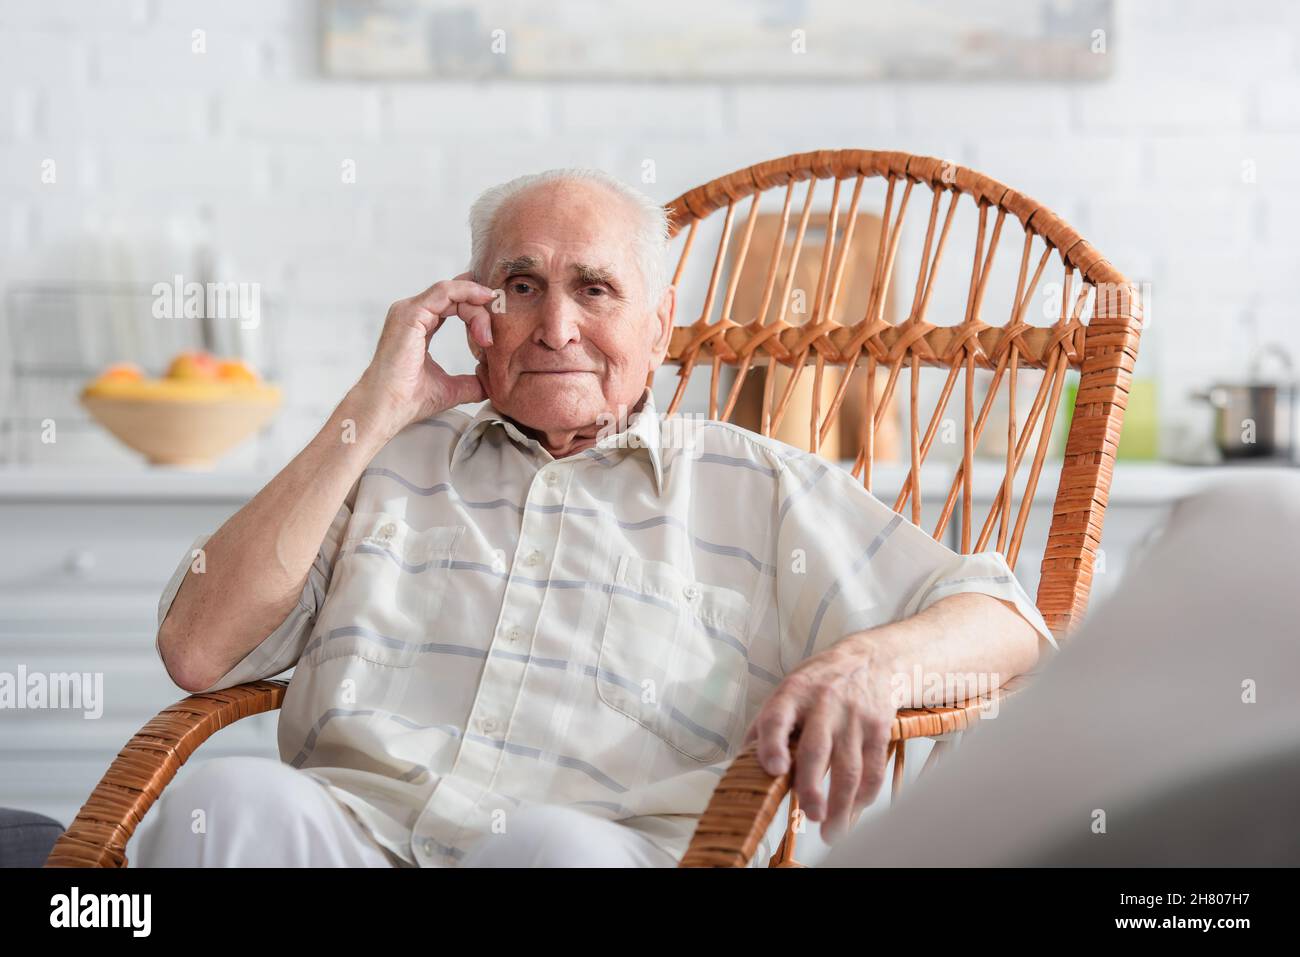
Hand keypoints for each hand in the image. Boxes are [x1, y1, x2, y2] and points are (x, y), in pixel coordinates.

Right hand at [352, 273, 496, 435]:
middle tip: (494, 334)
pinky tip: (483, 302)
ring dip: (476, 305)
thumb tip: (491, 385)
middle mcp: (412, 313)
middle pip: (455, 295)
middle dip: (481, 307)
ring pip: (452, 291)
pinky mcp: (410, 313)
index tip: (494, 332)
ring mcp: (409, 310)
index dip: (477, 310)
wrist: (389, 408)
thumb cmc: (410, 399)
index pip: (453, 305)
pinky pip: (444, 291)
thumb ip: (471, 382)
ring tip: (488, 331)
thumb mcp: (451, 388)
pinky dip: (467, 293)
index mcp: (419, 326)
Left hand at [742, 634, 893, 843]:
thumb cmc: (820, 682)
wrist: (871, 659)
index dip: (771, 745)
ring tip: (831, 830)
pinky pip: (874, 768)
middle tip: (810, 816)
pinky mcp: (878, 728)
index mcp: (792, 694)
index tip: (774, 770)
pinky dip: (865, 795)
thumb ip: (765, 727)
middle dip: (812, 787)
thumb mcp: (787, 691)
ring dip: (841, 804)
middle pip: (816, 749)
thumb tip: (742, 766)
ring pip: (849, 767)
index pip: (776, 718)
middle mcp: (822, 703)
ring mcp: (853, 716)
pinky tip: (853, 809)